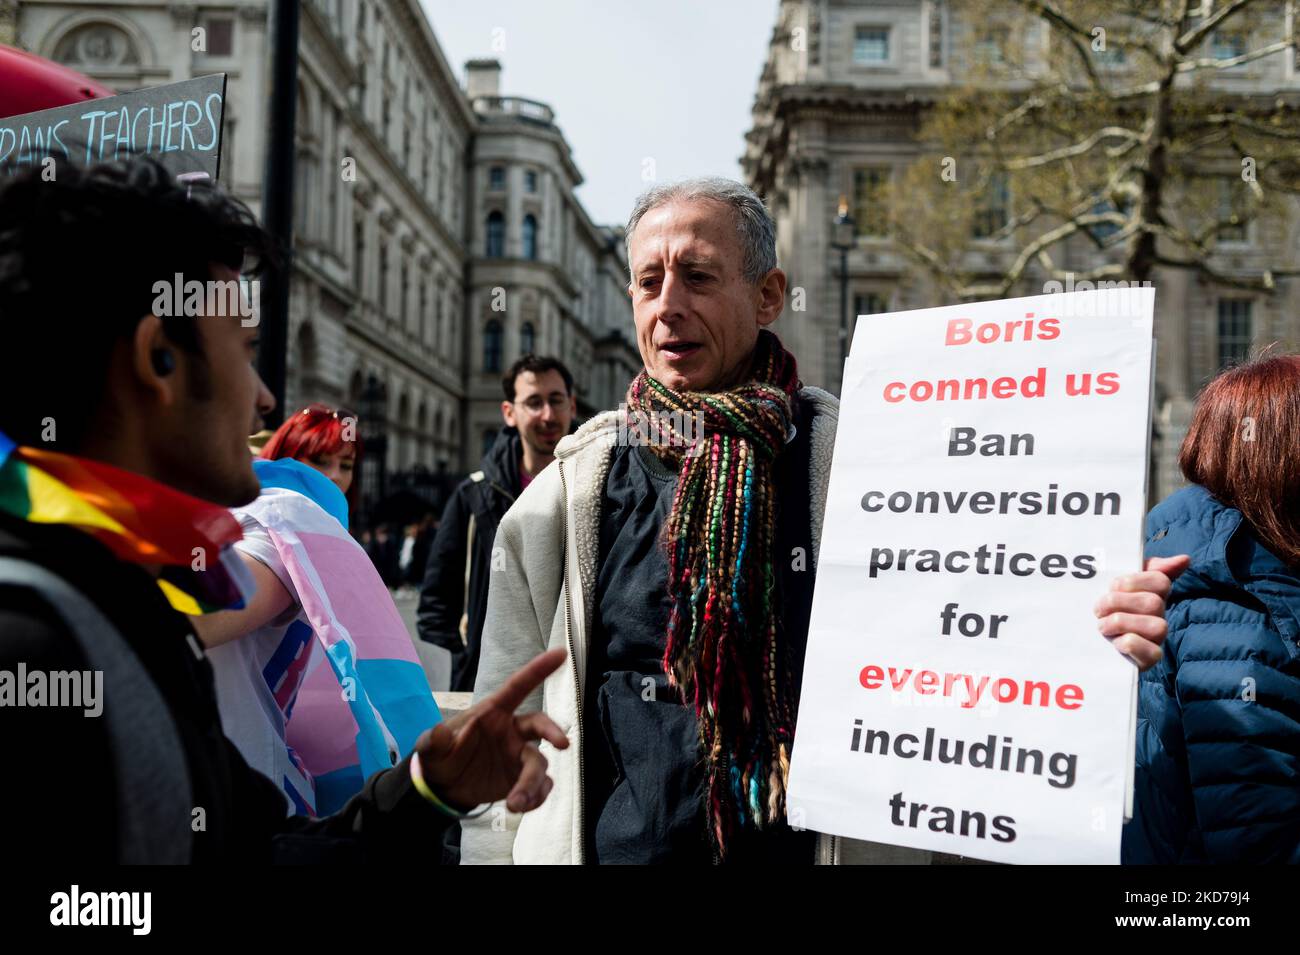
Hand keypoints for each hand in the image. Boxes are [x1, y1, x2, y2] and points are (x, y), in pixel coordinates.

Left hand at [414, 648, 568, 812]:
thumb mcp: (431, 748)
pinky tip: (521, 806)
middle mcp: (513, 731)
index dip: (538, 669)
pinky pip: (539, 786)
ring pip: (539, 763)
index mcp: (494, 713)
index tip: (560, 653)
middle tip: (562, 744)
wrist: (445, 787)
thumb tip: (435, 734)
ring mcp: (519, 755)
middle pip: (540, 724)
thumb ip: (433, 741)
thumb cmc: (442, 756)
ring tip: (517, 804)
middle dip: (552, 731)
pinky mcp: (522, 778)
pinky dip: (536, 797)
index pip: (518, 686)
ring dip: (533, 783)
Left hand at [1094, 555, 1190, 670]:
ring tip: (1102, 626)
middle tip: (1099, 609)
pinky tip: (1116, 642)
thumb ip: (1149, 568)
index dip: (1134, 581)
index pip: (1161, 581)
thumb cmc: (1108, 609)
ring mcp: (1157, 640)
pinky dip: (1129, 644)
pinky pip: (1152, 653)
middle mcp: (1160, 617)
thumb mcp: (1121, 584)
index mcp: (1154, 596)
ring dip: (1120, 623)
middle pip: (1153, 603)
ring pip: (1156, 626)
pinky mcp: (1149, 661)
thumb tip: (1184, 559)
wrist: (1089, 645)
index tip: (1113, 586)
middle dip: (1119, 602)